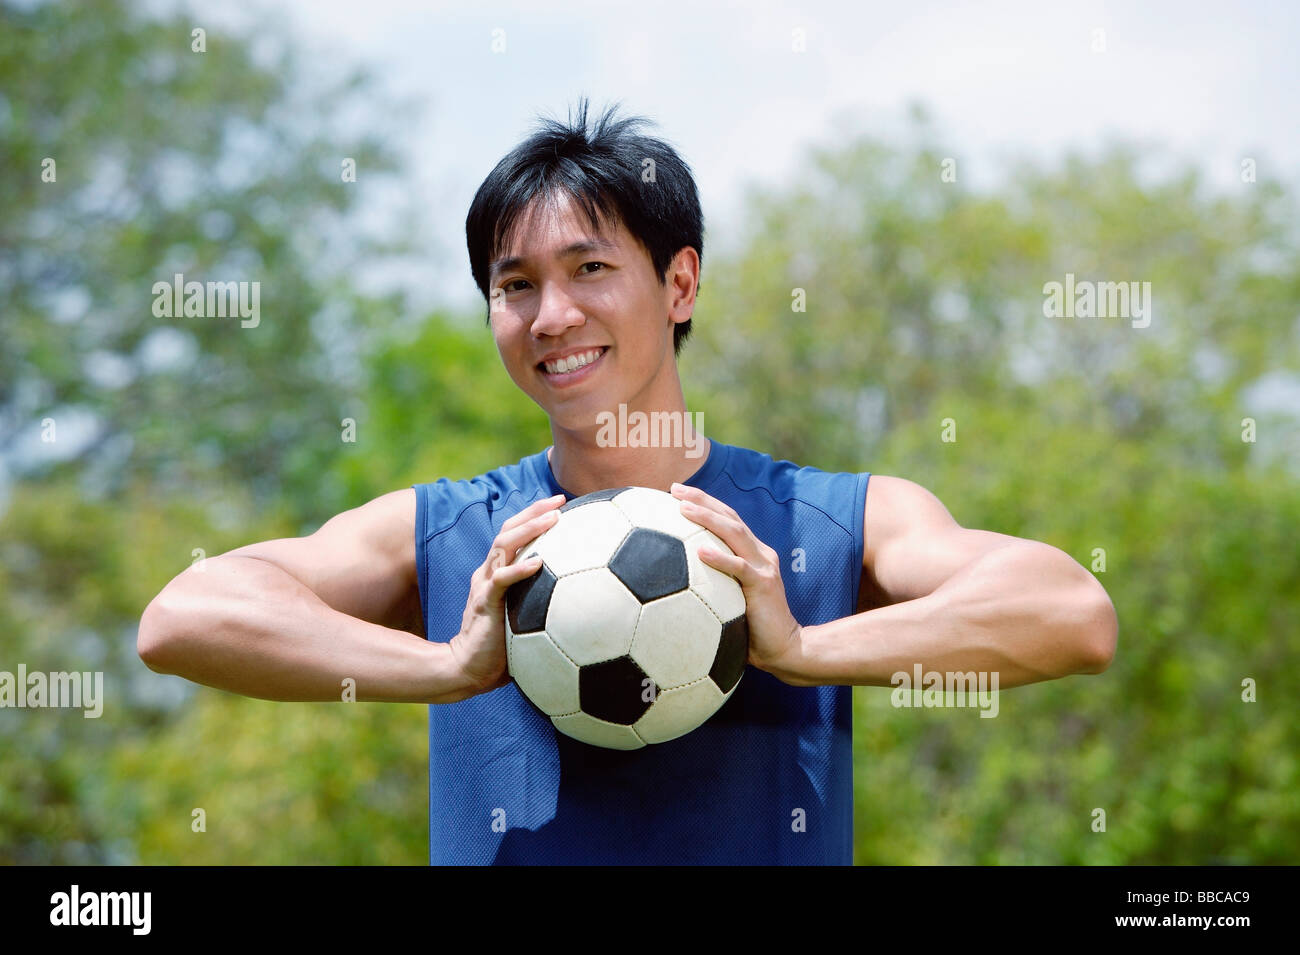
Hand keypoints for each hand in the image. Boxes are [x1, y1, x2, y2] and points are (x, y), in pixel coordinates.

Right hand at [447, 494, 564, 698]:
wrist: (468, 669)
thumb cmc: (500, 650)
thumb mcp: (523, 619)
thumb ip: (541, 605)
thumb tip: (581, 605)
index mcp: (497, 574)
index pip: (513, 535)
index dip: (533, 516)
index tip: (560, 504)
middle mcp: (488, 573)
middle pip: (507, 531)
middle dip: (533, 512)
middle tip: (560, 501)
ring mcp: (485, 585)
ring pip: (503, 546)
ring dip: (529, 530)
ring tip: (553, 520)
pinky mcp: (484, 603)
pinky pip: (501, 580)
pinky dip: (520, 569)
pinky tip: (540, 563)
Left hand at [669, 483, 803, 678]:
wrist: (785, 649)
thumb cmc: (753, 629)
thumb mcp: (731, 599)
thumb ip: (713, 583)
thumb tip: (674, 582)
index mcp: (753, 554)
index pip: (728, 520)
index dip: (705, 503)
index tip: (677, 493)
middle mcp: (760, 554)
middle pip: (729, 518)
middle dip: (702, 499)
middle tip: (675, 489)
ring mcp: (763, 568)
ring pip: (734, 534)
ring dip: (707, 518)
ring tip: (682, 509)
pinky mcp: (763, 585)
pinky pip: (738, 568)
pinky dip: (719, 558)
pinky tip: (699, 551)